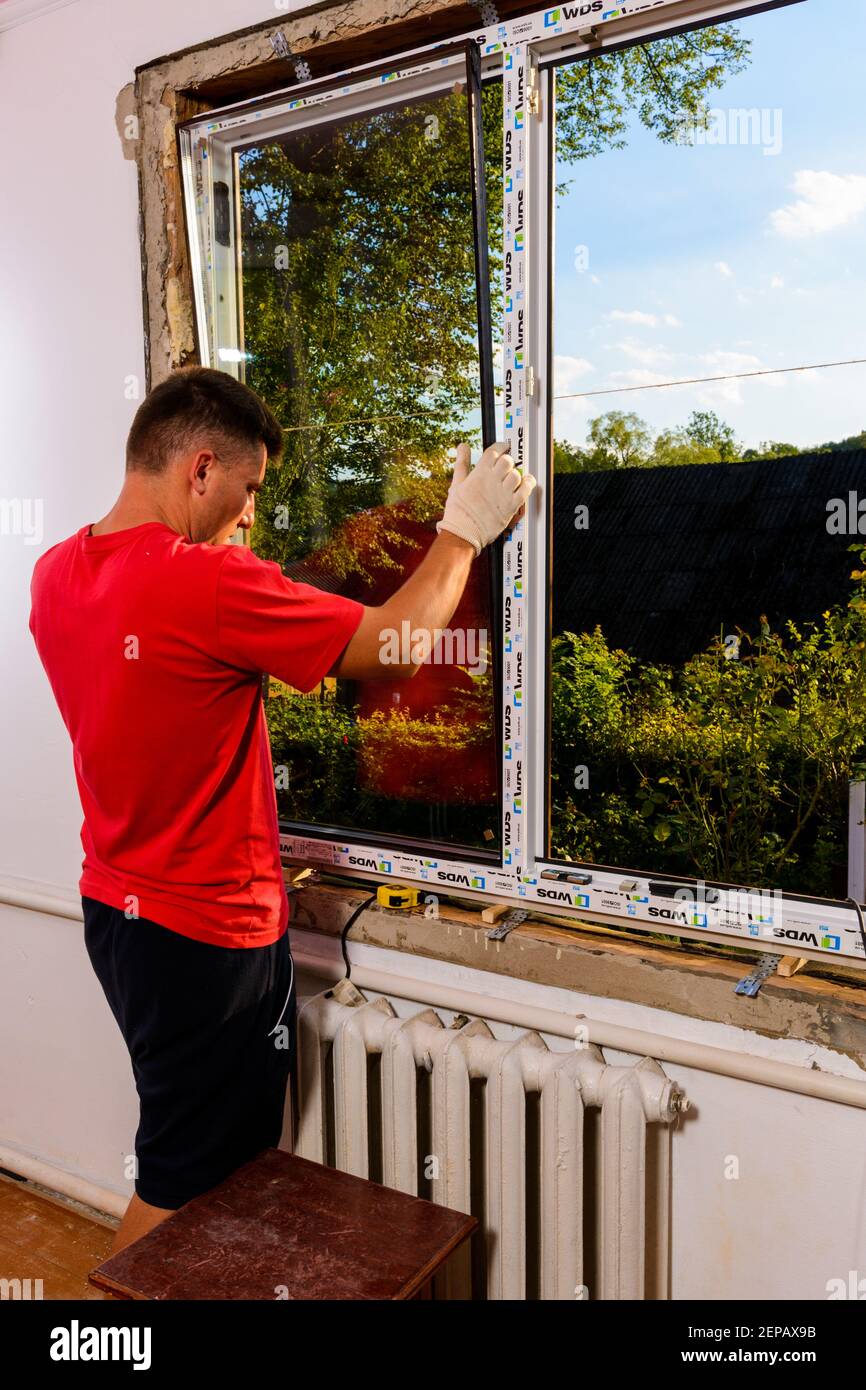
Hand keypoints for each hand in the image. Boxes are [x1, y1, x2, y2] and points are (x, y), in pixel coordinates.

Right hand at [436, 441, 536, 555]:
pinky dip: (528, 484)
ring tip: (511, 479)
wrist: (462, 533)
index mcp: (479, 473)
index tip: (503, 448)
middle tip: (505, 467)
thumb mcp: (456, 483)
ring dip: (515, 475)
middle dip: (507, 462)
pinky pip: (526, 490)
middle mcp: (492, 481)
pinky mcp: (511, 506)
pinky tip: (526, 483)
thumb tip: (463, 446)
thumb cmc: (458, 511)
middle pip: (507, 461)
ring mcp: (503, 493)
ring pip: (516, 474)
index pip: (494, 451)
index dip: (501, 447)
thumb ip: (462, 463)